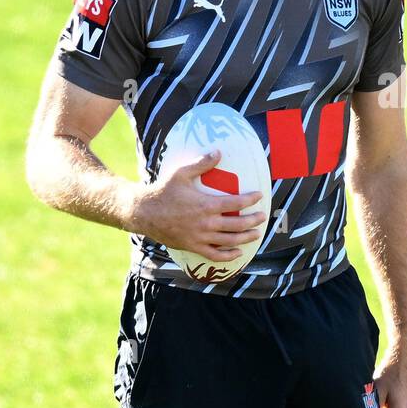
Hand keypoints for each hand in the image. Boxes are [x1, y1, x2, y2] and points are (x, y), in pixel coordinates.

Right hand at [129, 151, 266, 263]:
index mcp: (206, 204)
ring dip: (246, 238)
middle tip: (262, 216)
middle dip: (254, 220)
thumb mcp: (181, 173)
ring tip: (256, 234)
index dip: (251, 199)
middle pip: (238, 224)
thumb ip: (201, 163)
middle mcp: (206, 223)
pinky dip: (229, 256)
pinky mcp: (193, 247)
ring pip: (230, 241)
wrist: (144, 213)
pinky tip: (238, 252)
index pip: (236, 202)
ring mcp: (200, 237)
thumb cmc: (164, 191)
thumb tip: (218, 152)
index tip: (259, 195)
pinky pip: (215, 255)